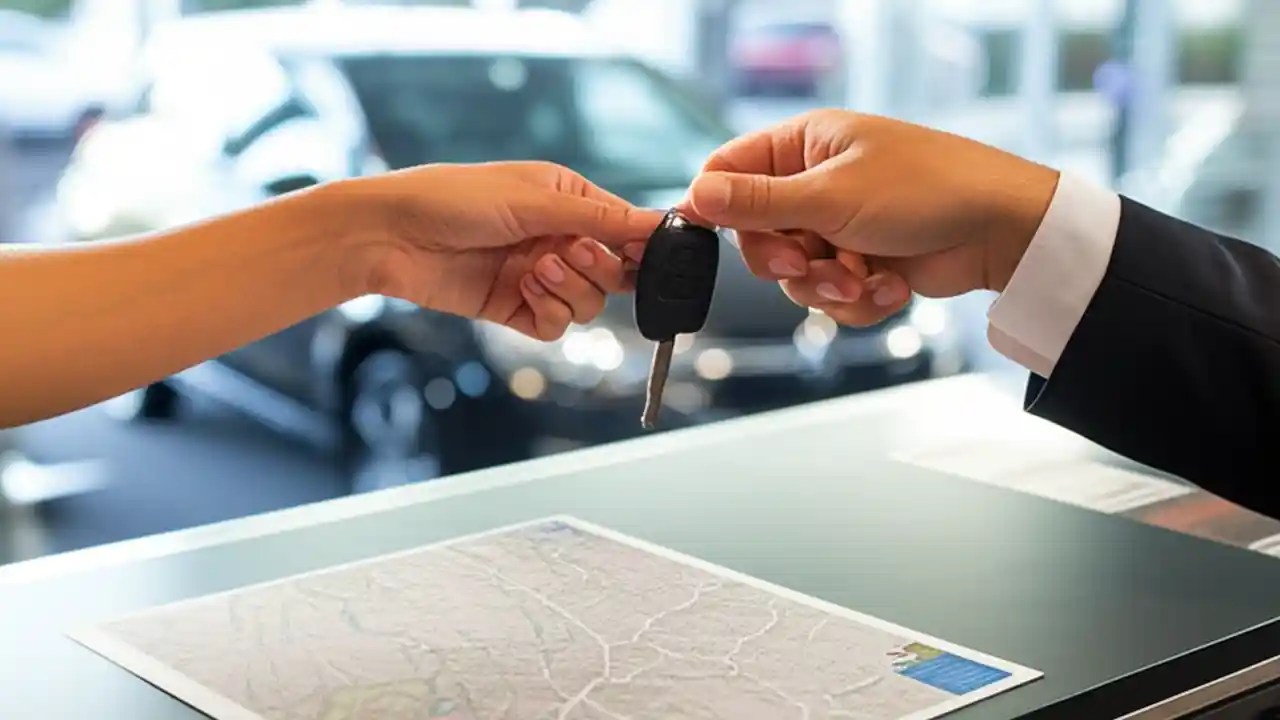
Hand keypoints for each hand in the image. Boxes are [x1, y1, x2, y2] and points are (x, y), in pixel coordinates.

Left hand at [344, 161, 662, 339]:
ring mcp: (538, 276)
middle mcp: (558, 239)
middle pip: (614, 273)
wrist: (390, 236)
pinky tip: (522, 290)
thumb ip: (598, 219)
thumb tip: (658, 223)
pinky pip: (558, 325)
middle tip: (568, 254)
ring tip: (535, 270)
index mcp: (568, 200)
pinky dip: (549, 312)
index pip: (625, 228)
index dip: (640, 246)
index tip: (646, 256)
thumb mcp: (534, 200)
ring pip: (590, 304)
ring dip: (570, 290)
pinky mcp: (516, 308)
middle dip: (598, 267)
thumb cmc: (453, 199)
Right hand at [683, 110, 1058, 325]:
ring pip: (794, 274)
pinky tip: (889, 287)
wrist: (1001, 231)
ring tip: (861, 279)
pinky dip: (857, 299)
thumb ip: (758, 202)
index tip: (712, 237)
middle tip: (805, 264)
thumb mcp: (830, 196)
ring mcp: (840, 225)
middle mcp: (816, 183)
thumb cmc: (926, 190)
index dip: (717, 207)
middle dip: (783, 262)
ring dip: (825, 286)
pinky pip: (831, 294)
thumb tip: (695, 194)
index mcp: (803, 146)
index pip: (730, 171)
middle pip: (756, 235)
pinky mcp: (863, 263)